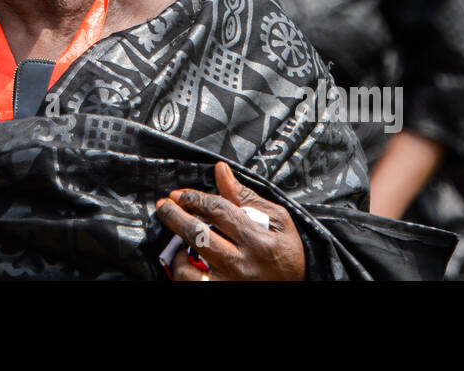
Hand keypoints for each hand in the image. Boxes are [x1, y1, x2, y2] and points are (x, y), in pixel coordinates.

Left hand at [155, 161, 304, 280]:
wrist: (299, 285)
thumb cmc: (286, 254)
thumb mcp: (277, 220)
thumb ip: (246, 197)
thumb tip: (221, 171)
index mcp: (257, 239)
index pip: (218, 211)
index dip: (195, 198)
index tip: (180, 193)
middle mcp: (240, 263)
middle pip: (197, 234)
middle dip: (174, 215)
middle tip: (164, 205)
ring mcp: (228, 282)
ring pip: (188, 266)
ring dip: (177, 249)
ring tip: (178, 241)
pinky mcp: (221, 292)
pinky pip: (191, 283)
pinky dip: (183, 271)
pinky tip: (187, 261)